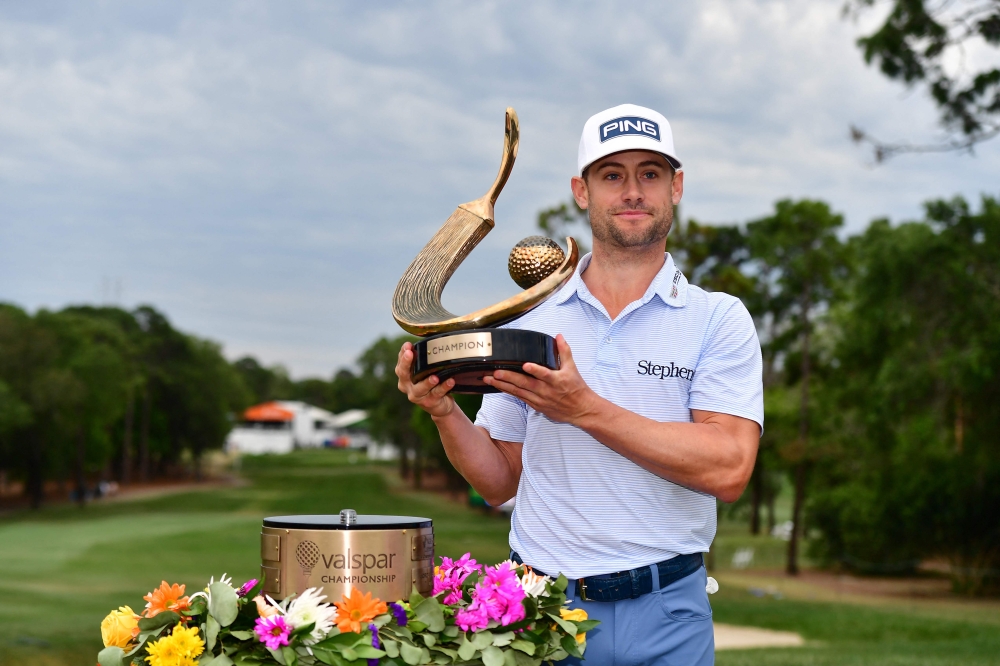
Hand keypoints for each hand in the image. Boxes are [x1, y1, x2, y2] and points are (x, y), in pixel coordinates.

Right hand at [395, 342, 455, 417]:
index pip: (400, 364)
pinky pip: (437, 393)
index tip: (408, 345)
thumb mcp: (425, 371)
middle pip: (404, 375)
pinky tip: (450, 381)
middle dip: (406, 363)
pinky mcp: (429, 402)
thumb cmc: (432, 384)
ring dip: (427, 382)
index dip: (402, 354)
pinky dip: (444, 387)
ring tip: (434, 376)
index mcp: (404, 377)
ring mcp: (417, 396)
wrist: (440, 405)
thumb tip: (430, 340)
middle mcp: (407, 386)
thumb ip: (424, 360)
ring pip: (420, 388)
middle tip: (410, 353)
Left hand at [483, 334, 599, 425]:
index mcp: (556, 380)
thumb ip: (564, 351)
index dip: (535, 370)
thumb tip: (559, 337)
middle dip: (509, 378)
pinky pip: (520, 398)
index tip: (525, 365)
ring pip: (519, 392)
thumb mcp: (572, 368)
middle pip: (525, 384)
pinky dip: (509, 392)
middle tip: (495, 373)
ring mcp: (540, 400)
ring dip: (503, 386)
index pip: (545, 374)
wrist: (581, 410)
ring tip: (489, 379)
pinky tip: (498, 387)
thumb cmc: (576, 389)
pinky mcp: (536, 406)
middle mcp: (546, 391)